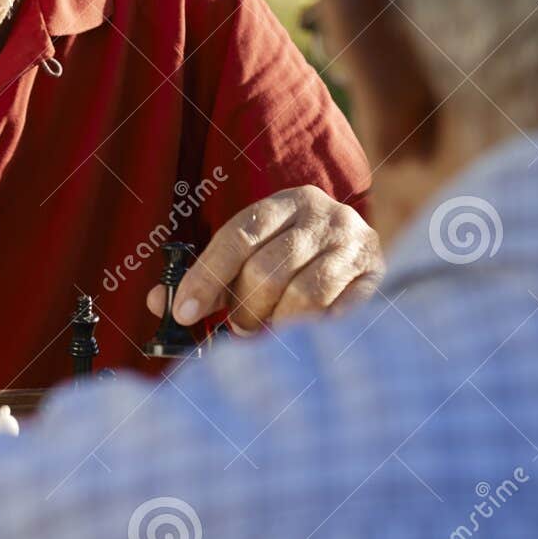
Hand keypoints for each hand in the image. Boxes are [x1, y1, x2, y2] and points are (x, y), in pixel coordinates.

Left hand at [146, 186, 381, 333]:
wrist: (362, 255)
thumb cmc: (294, 262)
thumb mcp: (253, 256)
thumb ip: (209, 277)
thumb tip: (159, 301)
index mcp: (287, 202)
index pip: (238, 236)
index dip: (206, 277)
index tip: (184, 313)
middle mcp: (325, 216)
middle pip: (268, 269)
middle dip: (244, 309)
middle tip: (239, 326)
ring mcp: (356, 246)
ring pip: (304, 295)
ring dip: (277, 323)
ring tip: (270, 328)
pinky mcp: (379, 280)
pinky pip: (340, 317)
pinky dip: (313, 332)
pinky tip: (302, 336)